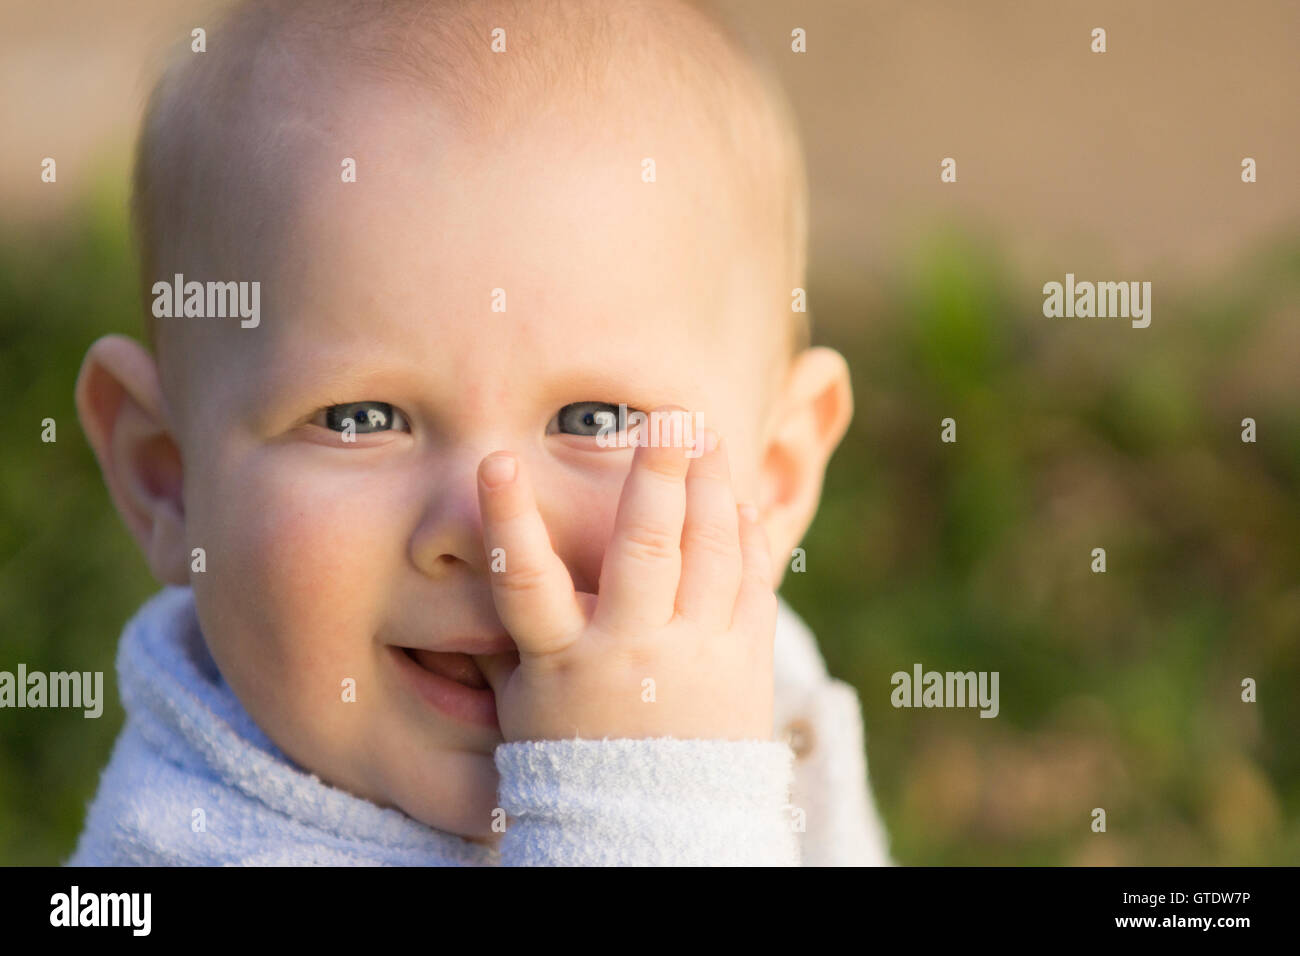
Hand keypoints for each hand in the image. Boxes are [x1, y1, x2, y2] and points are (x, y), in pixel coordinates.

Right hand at [475, 408, 777, 742]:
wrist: (650, 829)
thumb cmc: (573, 752)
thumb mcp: (529, 697)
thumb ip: (523, 630)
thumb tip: (492, 559)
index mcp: (562, 661)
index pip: (524, 580)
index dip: (509, 518)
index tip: (496, 460)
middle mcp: (630, 653)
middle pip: (644, 549)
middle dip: (654, 475)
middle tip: (665, 417)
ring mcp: (693, 657)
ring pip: (708, 555)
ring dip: (708, 487)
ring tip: (703, 435)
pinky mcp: (742, 664)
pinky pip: (750, 584)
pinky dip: (744, 536)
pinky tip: (736, 501)